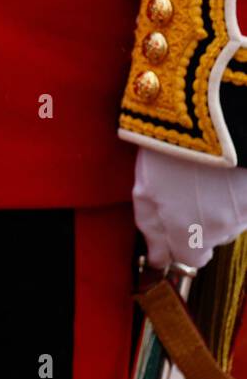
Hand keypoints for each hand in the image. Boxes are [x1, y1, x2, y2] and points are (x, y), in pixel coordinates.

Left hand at [133, 148, 246, 269]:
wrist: (206, 119)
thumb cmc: (166, 153)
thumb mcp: (143, 191)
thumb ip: (151, 230)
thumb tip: (157, 260)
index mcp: (188, 232)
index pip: (190, 259)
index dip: (180, 246)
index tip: (173, 230)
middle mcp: (220, 230)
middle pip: (211, 240)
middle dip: (198, 226)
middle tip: (186, 194)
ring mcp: (243, 213)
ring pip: (230, 223)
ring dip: (218, 210)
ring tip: (205, 180)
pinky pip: (244, 207)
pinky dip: (235, 197)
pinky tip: (223, 176)